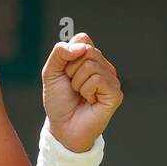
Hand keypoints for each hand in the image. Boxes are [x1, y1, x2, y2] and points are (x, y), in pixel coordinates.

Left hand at [41, 34, 122, 151]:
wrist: (62, 126)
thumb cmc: (59, 101)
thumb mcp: (51, 72)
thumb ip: (60, 52)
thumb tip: (81, 47)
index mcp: (91, 59)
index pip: (83, 39)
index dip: (68, 55)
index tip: (65, 72)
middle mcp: (104, 67)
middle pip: (87, 50)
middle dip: (71, 70)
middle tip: (73, 86)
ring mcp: (111, 79)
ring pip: (91, 66)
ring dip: (77, 83)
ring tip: (80, 95)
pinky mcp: (115, 93)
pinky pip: (97, 80)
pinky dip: (86, 91)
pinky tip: (89, 101)